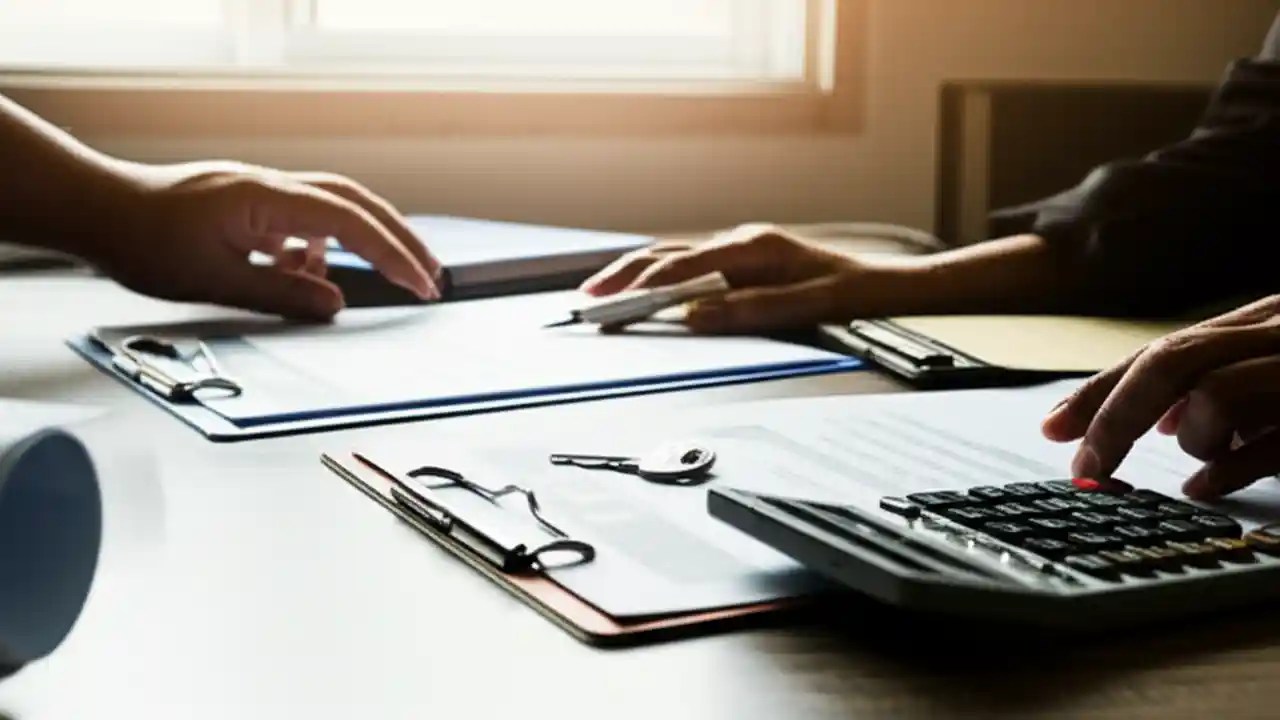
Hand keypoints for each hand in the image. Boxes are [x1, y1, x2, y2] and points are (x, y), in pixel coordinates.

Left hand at [95, 161, 439, 319]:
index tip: (422, 284)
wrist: (100, 209)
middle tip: (431, 275)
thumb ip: (281, 293)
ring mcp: (264, 192)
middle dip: (401, 239)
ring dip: (371, 238)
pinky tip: (312, 271)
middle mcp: (273, 186)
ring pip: (337, 206)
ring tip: (393, 273)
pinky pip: (305, 218)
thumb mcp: (215, 280)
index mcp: (267, 198)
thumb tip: (335, 304)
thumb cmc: (145, 241)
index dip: (392, 255)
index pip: (349, 223)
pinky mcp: (253, 202)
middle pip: (358, 203)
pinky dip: (323, 245)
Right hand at [580, 224, 893, 332]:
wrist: (883, 283)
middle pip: (669, 254)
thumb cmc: (851, 292)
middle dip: (625, 275)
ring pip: (675, 256)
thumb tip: (695, 317)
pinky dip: (659, 275)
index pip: (686, 267)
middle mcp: (743, 242)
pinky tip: (642, 288)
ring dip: (636, 273)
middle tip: (589, 299)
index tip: (614, 303)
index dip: (645, 285)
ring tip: (602, 293)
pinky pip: (691, 264)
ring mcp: (741, 249)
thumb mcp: (804, 307)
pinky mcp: (743, 261)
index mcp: (755, 248)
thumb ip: (749, 311)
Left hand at [1042, 294, 1279, 499]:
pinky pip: (1270, 444)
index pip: (1161, 351)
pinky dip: (1227, 471)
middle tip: (1087, 466)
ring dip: (1196, 437)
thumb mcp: (1277, 368)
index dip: (1099, 391)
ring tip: (1211, 455)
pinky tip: (1203, 488)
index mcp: (1261, 322)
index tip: (1053, 427)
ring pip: (1216, 394)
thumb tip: (1165, 421)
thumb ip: (1222, 384)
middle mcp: (1277, 334)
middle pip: (1170, 362)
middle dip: (1115, 417)